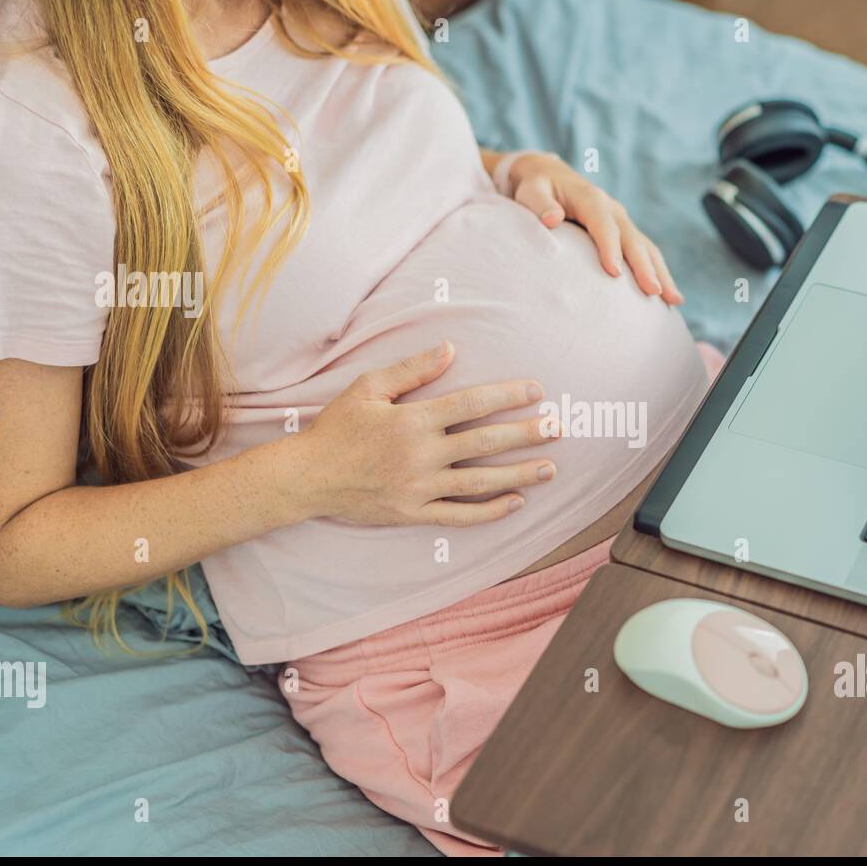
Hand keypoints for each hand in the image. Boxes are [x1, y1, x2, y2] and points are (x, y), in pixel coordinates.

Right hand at [291, 342, 557, 526]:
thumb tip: (450, 349)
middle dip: (525, 435)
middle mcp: (421, 455)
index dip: (507, 396)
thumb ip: (411, 369)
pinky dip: (490, 511)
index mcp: (413, 420)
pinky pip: (460, 516)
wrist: (307, 477)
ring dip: (519, 475)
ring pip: (480, 482)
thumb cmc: (337, 428)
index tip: (536, 391)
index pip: (471, 404)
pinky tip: (516, 503)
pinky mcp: (414, 514)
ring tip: (549, 468)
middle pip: (485, 443)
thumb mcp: (369, 388)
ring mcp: (420, 488)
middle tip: (558, 429)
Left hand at [506, 151, 683, 304]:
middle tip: (654, 292)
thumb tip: (552, 218)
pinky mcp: (625, 234)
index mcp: (590, 199)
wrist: (549, 176)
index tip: (614, 274)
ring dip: (661, 273)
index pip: (603, 224)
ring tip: (674, 300)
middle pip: (632, 239)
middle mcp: (612, 210)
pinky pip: (646, 254)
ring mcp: (622, 222)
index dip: (610, 247)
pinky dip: (659, 272)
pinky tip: (670, 297)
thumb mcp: (531, 191)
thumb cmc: (536, 188)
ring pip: (646, 248)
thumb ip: (539, 204)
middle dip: (644, 267)